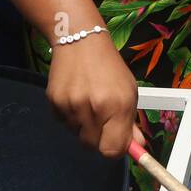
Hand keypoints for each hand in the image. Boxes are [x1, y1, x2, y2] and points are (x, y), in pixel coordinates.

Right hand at [46, 32, 141, 157]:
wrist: (80, 41)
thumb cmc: (110, 68)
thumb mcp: (128, 91)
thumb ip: (130, 122)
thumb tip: (137, 147)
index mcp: (117, 106)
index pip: (111, 150)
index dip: (114, 149)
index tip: (115, 142)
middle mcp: (93, 107)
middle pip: (92, 146)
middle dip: (98, 137)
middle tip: (101, 118)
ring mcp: (71, 105)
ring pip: (76, 134)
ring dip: (83, 125)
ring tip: (87, 101)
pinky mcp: (53, 101)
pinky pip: (63, 123)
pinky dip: (69, 116)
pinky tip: (75, 96)